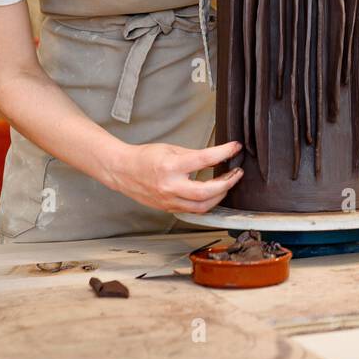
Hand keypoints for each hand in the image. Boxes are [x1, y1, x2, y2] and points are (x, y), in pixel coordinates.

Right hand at [102, 139, 243, 213]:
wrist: (122, 171)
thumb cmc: (144, 157)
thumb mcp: (171, 149)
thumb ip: (195, 155)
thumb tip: (216, 157)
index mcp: (171, 166)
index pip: (204, 159)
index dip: (224, 152)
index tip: (235, 148)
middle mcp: (170, 186)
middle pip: (206, 192)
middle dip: (227, 183)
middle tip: (236, 173)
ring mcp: (169, 200)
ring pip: (202, 206)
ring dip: (219, 196)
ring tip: (227, 184)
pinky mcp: (168, 208)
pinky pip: (192, 210)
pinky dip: (206, 203)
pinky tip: (212, 194)